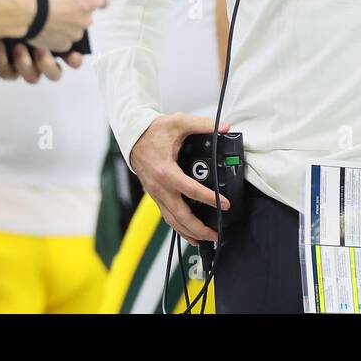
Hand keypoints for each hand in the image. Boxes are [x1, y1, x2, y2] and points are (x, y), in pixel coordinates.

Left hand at [0, 39, 82, 82]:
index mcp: (58, 41)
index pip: (73, 60)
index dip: (74, 60)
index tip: (73, 56)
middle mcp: (43, 55)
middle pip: (54, 73)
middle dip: (48, 63)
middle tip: (40, 50)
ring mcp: (25, 62)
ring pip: (32, 77)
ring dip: (27, 64)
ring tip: (19, 47)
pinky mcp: (5, 65)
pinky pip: (7, 72)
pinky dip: (3, 60)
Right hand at [30, 0, 106, 52]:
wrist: (27, 11)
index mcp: (91, 0)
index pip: (104, 1)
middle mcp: (87, 19)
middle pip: (86, 15)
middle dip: (76, 10)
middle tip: (60, 5)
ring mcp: (76, 34)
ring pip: (74, 29)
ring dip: (67, 24)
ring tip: (50, 19)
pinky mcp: (64, 45)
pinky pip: (63, 40)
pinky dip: (57, 35)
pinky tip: (46, 29)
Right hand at [130, 113, 231, 244]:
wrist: (134, 137)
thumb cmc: (154, 131)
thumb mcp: (178, 122)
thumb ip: (203, 124)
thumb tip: (226, 128)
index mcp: (165, 170)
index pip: (190, 190)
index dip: (209, 199)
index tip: (224, 204)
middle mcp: (159, 187)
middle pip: (180, 215)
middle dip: (198, 228)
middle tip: (216, 233)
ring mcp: (156, 194)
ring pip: (173, 221)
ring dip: (189, 232)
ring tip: (207, 239)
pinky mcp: (156, 196)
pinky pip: (167, 217)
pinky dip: (179, 228)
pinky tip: (190, 234)